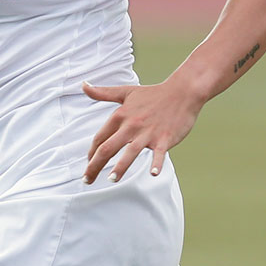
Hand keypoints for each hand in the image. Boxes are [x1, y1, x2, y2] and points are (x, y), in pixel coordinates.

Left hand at [82, 81, 202, 184]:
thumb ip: (103, 92)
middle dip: (94, 166)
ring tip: (112, 179)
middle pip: (108, 149)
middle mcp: (131, 125)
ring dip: (120, 168)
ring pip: (130, 153)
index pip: (100, 138)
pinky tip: (153, 173)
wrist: (182, 92)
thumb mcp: (125, 92)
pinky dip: (157, 163)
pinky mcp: (165, 138)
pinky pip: (159, 153)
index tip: (89, 164)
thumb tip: (83, 85)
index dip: (91, 153)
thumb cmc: (153, 94)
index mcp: (120, 116)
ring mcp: (148, 133)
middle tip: (87, 180)